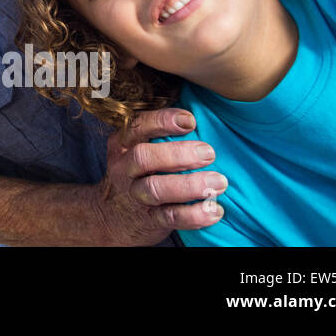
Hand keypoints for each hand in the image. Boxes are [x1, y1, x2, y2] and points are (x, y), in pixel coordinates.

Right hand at [91, 108, 227, 245]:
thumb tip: (198, 115)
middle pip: (144, 157)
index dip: (162, 121)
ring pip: (156, 188)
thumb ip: (158, 134)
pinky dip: (195, 214)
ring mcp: (135, 195)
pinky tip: (215, 210)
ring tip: (219, 183)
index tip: (190, 120)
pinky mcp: (149, 219)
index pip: (137, 126)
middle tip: (209, 153)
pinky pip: (171, 217)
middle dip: (178, 154)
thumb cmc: (139, 173)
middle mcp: (124, 168)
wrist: (116, 217)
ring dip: (190, 185)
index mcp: (123, 143)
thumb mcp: (135, 149)